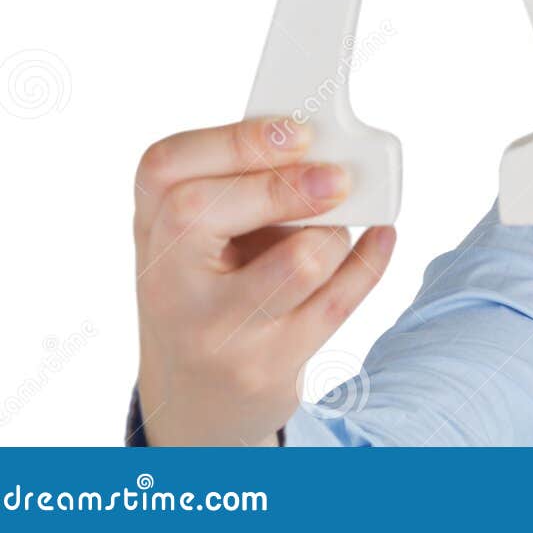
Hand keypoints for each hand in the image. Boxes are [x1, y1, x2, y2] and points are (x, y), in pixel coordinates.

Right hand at [132, 115, 395, 444]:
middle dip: (283, 185)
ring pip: (294, 264)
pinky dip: (371, 261)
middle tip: (337, 176)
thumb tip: (325, 148)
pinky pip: (337, 303)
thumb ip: (245, 187)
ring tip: (335, 227)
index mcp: (151, 230)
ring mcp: (215, 332)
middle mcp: (168, 283)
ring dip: (333, 233)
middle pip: (202, 211)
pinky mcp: (266, 367)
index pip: (164, 168)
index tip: (296, 132)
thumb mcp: (201, 238)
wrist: (198, 400)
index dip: (232, 141)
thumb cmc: (210, 292)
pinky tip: (381, 236)